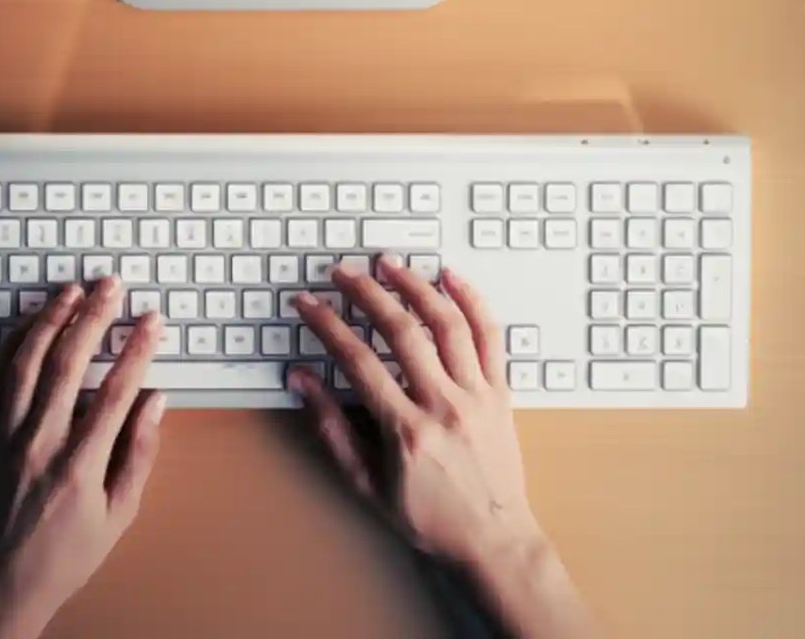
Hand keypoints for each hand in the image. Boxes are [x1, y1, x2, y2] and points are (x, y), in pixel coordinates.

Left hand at [0, 277, 166, 638]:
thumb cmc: (62, 556)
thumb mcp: (118, 515)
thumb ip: (139, 454)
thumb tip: (155, 400)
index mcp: (79, 465)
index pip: (115, 390)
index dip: (138, 348)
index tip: (152, 321)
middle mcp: (38, 442)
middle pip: (68, 362)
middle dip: (94, 316)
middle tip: (111, 285)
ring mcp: (3, 435)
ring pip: (26, 361)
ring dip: (50, 318)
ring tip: (72, 290)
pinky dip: (13, 343)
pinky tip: (30, 322)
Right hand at [289, 257, 596, 637]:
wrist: (494, 539)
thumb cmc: (430, 518)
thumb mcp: (366, 483)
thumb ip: (332, 429)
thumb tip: (303, 382)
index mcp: (406, 431)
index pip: (357, 362)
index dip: (327, 326)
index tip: (309, 305)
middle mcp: (444, 405)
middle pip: (402, 331)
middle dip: (366, 294)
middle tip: (343, 273)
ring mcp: (477, 395)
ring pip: (447, 324)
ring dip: (416, 286)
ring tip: (390, 264)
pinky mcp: (501, 393)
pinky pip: (491, 336)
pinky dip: (473, 301)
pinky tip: (452, 277)